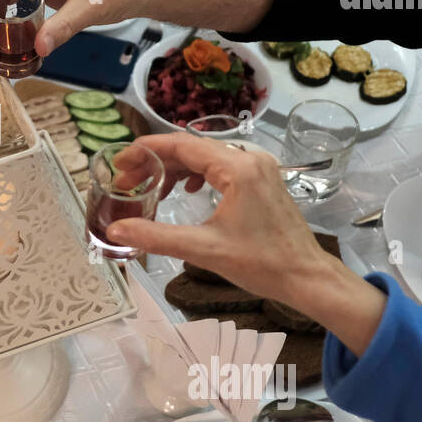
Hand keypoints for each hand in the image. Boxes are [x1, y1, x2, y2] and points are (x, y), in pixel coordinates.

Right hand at [107, 133, 386, 354]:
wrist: (306, 277)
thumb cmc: (261, 263)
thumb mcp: (203, 249)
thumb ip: (155, 237)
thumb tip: (116, 231)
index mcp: (237, 168)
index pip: (182, 144)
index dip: (146, 150)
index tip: (120, 163)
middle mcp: (249, 158)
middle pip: (191, 148)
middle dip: (156, 162)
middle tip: (127, 182)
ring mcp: (258, 168)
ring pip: (206, 157)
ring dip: (175, 168)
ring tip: (150, 188)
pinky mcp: (262, 180)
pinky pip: (221, 166)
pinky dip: (197, 174)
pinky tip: (185, 191)